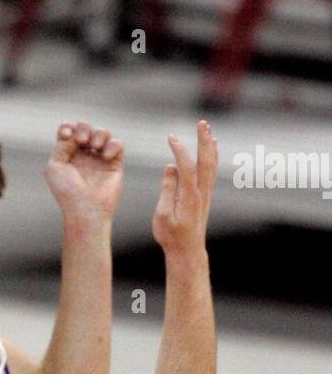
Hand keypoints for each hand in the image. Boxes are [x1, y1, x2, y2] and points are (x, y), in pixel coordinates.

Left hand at [45, 122, 123, 224]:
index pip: (68, 132)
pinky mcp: (114, 164)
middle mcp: (82, 155)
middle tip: (82, 140)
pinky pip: (117, 144)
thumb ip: (62, 145)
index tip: (66, 136)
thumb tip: (75, 134)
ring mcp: (99, 159)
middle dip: (83, 128)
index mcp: (66, 156)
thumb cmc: (67, 192)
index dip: (67, 127)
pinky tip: (105, 156)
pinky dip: (112, 145)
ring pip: (102, 133)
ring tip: (94, 146)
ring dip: (98, 134)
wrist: (86, 209)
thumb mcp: (54, 166)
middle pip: (85, 128)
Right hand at [152, 121, 218, 256]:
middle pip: (205, 161)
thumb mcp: (162, 216)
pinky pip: (211, 172)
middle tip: (202, 123)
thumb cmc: (172, 236)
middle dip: (204, 141)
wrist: (187, 251)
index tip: (171, 138)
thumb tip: (170, 168)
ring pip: (211, 165)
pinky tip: (210, 149)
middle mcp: (201, 193)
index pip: (187, 168)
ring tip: (207, 130)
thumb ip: (167, 190)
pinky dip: (211, 157)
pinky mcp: (204, 197)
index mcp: (189, 197)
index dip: (180, 152)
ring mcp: (205, 194)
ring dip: (209, 146)